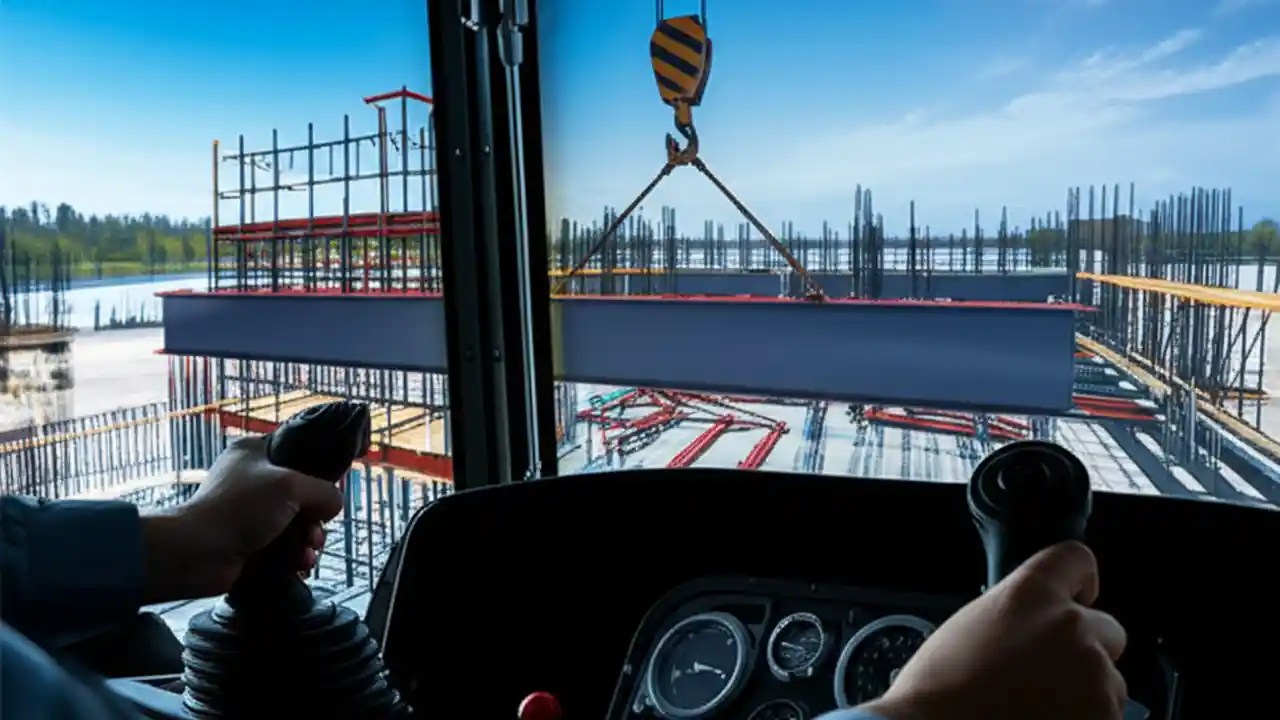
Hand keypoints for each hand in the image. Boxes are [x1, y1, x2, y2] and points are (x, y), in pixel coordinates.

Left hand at [141, 435, 344, 601]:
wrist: (197, 555)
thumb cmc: (238, 510)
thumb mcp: (292, 486)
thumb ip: (324, 491)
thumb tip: (333, 506)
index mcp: (255, 454)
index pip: (297, 453)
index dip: (316, 473)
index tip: (325, 490)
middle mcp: (253, 481)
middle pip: (304, 495)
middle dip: (315, 518)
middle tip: (313, 530)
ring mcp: (251, 514)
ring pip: (298, 524)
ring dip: (309, 540)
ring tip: (306, 552)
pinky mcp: (251, 542)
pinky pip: (286, 547)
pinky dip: (295, 556)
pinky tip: (298, 564)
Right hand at [861, 541, 1127, 719]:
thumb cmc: (938, 689)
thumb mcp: (970, 626)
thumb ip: (1013, 614)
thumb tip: (1032, 626)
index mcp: (1030, 593)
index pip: (1076, 561)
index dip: (1080, 583)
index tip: (1079, 600)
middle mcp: (1070, 625)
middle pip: (1108, 629)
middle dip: (1086, 650)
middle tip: (1048, 677)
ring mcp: (1094, 675)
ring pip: (1111, 680)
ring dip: (1088, 692)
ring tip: (1039, 707)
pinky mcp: (1105, 716)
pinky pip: (1109, 714)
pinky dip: (1087, 719)